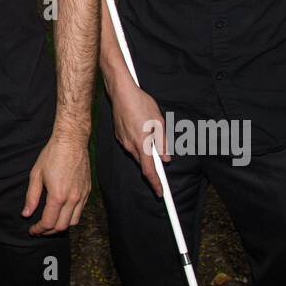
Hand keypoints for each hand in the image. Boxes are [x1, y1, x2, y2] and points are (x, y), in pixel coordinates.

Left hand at [23, 134, 90, 234]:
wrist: (71, 140)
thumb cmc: (52, 155)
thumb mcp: (36, 174)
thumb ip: (32, 197)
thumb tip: (26, 213)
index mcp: (58, 195)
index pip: (48, 223)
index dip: (39, 230)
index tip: (32, 230)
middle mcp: (72, 198)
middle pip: (61, 226)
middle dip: (48, 231)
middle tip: (39, 229)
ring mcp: (82, 195)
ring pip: (73, 222)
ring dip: (61, 226)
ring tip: (50, 224)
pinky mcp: (87, 191)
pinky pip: (80, 211)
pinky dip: (71, 217)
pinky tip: (62, 212)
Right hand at [110, 82, 168, 196]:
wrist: (121, 92)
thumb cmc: (141, 104)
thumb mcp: (158, 122)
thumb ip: (163, 142)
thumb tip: (166, 159)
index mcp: (142, 143)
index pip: (149, 171)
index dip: (156, 184)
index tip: (161, 193)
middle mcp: (130, 145)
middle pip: (143, 164)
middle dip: (152, 168)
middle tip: (162, 168)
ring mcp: (122, 141)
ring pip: (137, 154)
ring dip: (146, 152)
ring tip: (152, 135)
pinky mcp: (119, 135)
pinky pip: (131, 145)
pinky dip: (138, 144)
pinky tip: (142, 130)